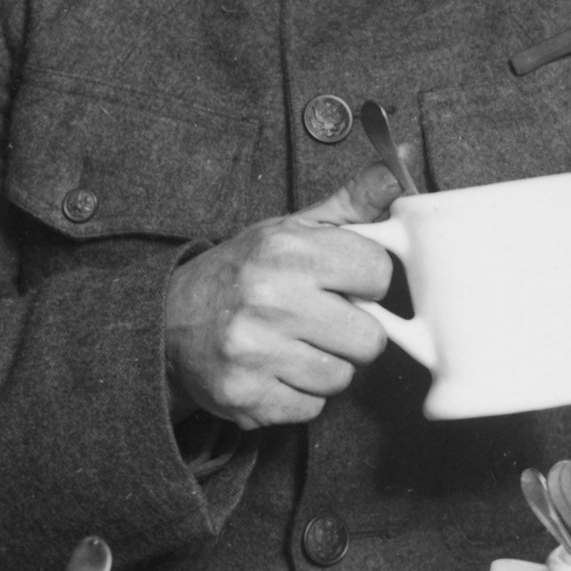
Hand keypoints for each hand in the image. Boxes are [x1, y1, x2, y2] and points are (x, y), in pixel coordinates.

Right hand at [160, 169, 398, 430]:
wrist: (167, 322)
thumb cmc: (243, 273)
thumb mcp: (292, 229)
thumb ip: (354, 201)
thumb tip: (404, 161)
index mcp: (287, 250)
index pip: (379, 272)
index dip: (367, 281)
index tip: (343, 282)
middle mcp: (269, 299)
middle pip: (371, 338)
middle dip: (353, 332)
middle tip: (321, 320)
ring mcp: (254, 352)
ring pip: (342, 378)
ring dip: (326, 366)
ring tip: (294, 345)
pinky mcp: (245, 397)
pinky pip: (311, 409)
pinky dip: (298, 395)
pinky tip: (274, 371)